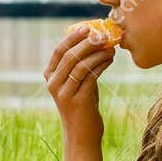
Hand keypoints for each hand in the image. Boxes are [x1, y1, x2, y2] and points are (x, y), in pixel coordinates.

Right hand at [44, 25, 117, 146]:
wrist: (82, 133)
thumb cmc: (82, 104)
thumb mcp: (77, 82)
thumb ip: (80, 64)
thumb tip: (96, 40)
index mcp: (50, 76)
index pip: (59, 51)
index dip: (73, 37)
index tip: (88, 27)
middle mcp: (53, 84)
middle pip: (70, 55)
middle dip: (87, 42)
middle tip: (103, 35)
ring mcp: (64, 93)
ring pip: (81, 65)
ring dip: (98, 53)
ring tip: (111, 48)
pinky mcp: (77, 100)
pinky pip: (91, 76)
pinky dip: (102, 64)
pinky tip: (110, 59)